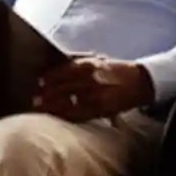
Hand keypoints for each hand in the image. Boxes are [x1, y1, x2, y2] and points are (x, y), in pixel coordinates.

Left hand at [32, 55, 154, 122]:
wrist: (140, 82)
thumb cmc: (118, 69)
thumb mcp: (99, 59)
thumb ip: (80, 61)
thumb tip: (60, 63)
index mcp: (91, 65)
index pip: (65, 71)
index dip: (51, 77)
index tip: (39, 81)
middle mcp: (92, 80)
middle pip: (65, 88)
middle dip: (48, 94)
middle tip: (34, 99)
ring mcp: (96, 96)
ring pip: (69, 102)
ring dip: (53, 106)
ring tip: (40, 108)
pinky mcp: (101, 110)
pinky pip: (80, 114)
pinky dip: (67, 115)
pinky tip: (58, 116)